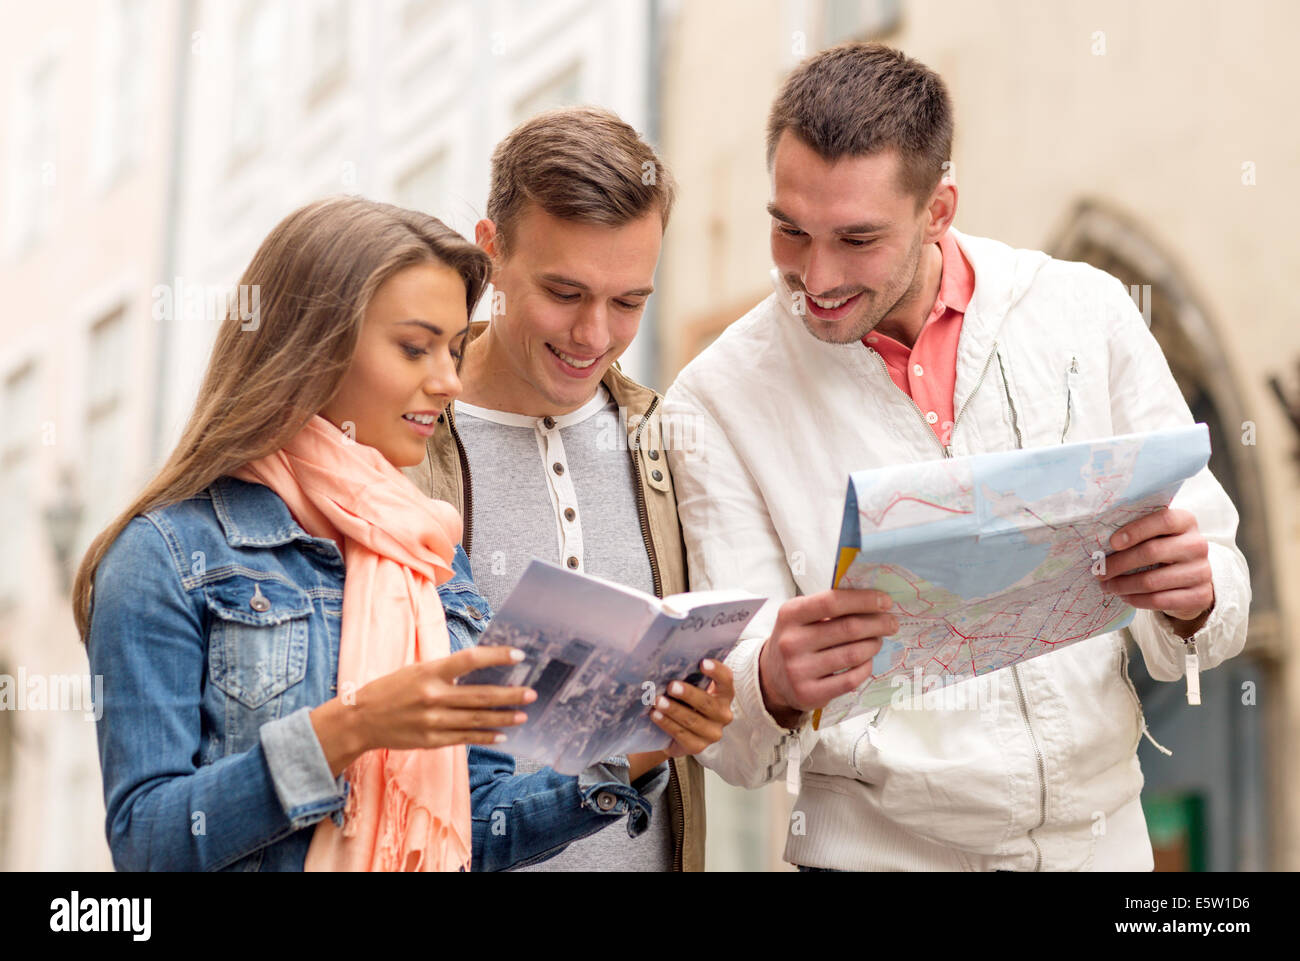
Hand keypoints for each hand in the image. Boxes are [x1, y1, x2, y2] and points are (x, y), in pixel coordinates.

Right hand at [311, 646, 535, 776]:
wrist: (361, 720)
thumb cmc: (391, 689)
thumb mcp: (417, 670)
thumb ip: (446, 671)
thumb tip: (481, 666)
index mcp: (429, 672)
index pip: (470, 660)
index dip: (496, 656)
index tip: (518, 656)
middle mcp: (432, 696)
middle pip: (479, 695)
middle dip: (509, 695)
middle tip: (531, 693)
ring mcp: (432, 721)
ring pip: (476, 720)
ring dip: (503, 717)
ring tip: (523, 715)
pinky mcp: (431, 740)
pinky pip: (464, 738)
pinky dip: (485, 737)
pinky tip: (502, 735)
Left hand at [627, 659, 734, 779]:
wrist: (677, 734)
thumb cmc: (685, 702)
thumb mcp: (692, 688)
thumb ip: (689, 677)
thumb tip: (671, 662)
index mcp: (724, 695)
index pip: (726, 680)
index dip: (716, 671)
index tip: (703, 662)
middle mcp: (723, 714)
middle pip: (707, 703)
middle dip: (688, 694)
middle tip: (671, 686)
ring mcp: (713, 733)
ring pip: (692, 720)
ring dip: (673, 710)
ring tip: (657, 701)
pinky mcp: (698, 747)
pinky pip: (682, 734)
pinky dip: (667, 724)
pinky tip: (655, 715)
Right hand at [758, 589, 896, 727]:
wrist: (772, 677)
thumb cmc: (796, 639)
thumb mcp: (801, 617)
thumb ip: (829, 607)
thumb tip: (872, 600)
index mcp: (790, 614)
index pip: (832, 602)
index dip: (863, 600)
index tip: (885, 601)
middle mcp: (791, 642)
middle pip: (848, 628)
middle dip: (877, 624)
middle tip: (891, 623)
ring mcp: (798, 670)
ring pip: (852, 654)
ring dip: (873, 645)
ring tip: (878, 641)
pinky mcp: (809, 693)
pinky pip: (850, 679)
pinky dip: (865, 668)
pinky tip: (867, 661)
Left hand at [1098, 507, 1214, 634]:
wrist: (1191, 577)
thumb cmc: (1163, 548)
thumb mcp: (1155, 534)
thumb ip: (1136, 531)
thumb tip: (1099, 542)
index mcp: (1186, 522)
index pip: (1163, 520)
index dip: (1135, 531)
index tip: (1111, 543)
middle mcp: (1197, 545)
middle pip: (1152, 552)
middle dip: (1119, 563)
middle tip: (1099, 572)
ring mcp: (1202, 571)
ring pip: (1151, 581)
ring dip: (1122, 585)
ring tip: (1107, 586)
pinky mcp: (1199, 596)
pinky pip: (1159, 600)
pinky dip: (1136, 599)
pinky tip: (1124, 596)